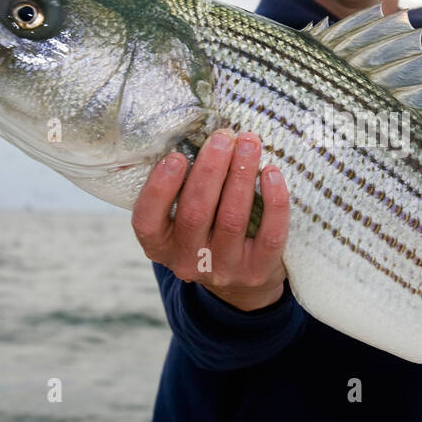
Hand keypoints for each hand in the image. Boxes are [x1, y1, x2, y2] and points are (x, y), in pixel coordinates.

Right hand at [131, 129, 289, 311]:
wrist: (241, 285)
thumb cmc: (207, 233)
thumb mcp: (181, 220)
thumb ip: (181, 188)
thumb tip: (196, 136)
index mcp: (160, 246)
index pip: (147, 221)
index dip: (159, 189)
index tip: (176, 156)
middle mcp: (187, 261)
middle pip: (196, 213)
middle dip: (211, 168)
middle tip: (223, 136)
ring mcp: (224, 269)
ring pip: (232, 218)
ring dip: (241, 175)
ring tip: (249, 143)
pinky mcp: (257, 271)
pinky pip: (269, 234)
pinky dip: (274, 200)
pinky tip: (271, 172)